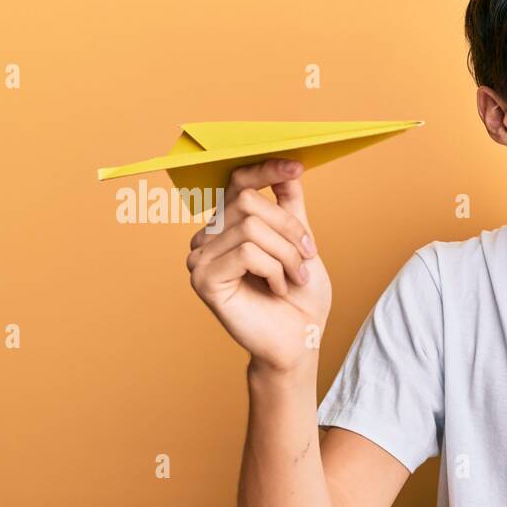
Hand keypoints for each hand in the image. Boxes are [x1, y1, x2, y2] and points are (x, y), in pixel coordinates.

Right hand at [187, 159, 331, 373]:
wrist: (299, 341)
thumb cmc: (300, 298)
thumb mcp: (301, 244)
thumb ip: (290, 207)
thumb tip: (290, 168)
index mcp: (228, 226)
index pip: (237, 181)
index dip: (265, 170)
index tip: (296, 165)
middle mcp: (207, 238)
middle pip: (248, 202)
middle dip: (289, 229)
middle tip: (306, 256)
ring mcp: (200, 258)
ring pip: (250, 227)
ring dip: (285, 254)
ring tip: (294, 278)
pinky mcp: (203, 279)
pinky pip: (245, 252)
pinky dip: (273, 270)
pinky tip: (277, 288)